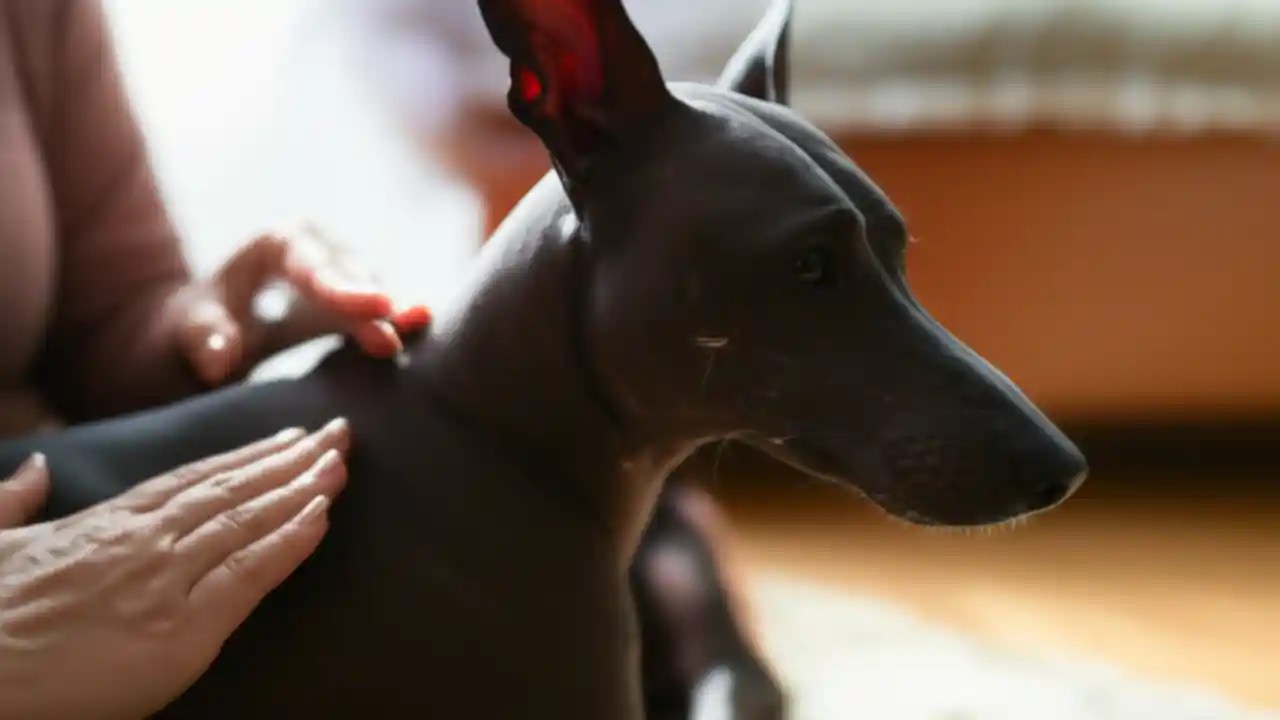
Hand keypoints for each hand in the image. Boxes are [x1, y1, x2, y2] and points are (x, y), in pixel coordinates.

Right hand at [0, 420, 351, 719]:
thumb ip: (17, 501)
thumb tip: (38, 465)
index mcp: (105, 523)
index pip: (194, 480)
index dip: (247, 458)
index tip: (288, 438)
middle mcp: (144, 543)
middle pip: (233, 489)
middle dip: (291, 459)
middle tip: (339, 434)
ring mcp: (164, 584)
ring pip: (247, 522)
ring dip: (302, 488)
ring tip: (341, 462)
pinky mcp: (179, 634)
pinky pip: (248, 576)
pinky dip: (289, 542)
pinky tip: (321, 516)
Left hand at [171, 224, 431, 385]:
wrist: (214, 322)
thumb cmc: (201, 320)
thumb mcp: (190, 326)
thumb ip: (204, 337)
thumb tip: (220, 360)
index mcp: (276, 243)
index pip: (309, 263)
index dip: (339, 285)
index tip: (369, 304)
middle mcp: (317, 249)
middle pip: (349, 272)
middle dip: (371, 296)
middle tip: (394, 317)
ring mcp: (341, 271)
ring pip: (372, 287)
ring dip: (393, 307)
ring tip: (419, 320)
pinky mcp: (356, 298)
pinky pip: (381, 307)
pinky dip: (399, 317)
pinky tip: (424, 322)